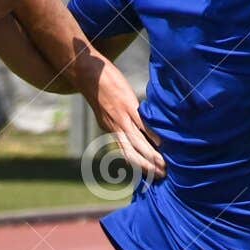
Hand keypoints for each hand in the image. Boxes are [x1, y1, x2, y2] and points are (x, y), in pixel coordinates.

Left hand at [84, 57, 163, 180]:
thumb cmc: (100, 88)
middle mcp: (114, 128)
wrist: (87, 74)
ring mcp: (121, 118)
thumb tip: (133, 121)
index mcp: (110, 129)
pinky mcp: (127, 106)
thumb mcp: (106, 108)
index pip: (126, 151)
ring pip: (137, 143)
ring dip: (150, 157)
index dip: (139, 163)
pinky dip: (151, 135)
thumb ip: (118, 117)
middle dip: (146, 167)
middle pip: (132, 154)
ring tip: (163, 166)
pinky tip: (161, 144)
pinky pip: (141, 124)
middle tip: (161, 176)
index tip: (151, 173)